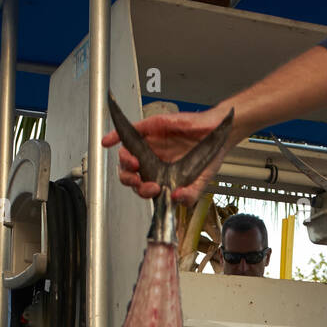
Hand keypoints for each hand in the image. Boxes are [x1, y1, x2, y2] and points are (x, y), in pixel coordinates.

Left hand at [101, 106, 234, 206]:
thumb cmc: (209, 156)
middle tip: (140, 181)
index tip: (153, 190)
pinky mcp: (152, 128)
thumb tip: (177, 199)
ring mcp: (151, 145)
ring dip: (125, 162)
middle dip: (131, 180)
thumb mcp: (201, 181)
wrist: (219, 133)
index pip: (143, 187)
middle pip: (131, 174)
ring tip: (133, 162)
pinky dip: (115, 136)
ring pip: (128, 155)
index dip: (143, 191)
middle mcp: (153, 162)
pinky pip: (130, 132)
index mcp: (162, 177)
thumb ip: (190, 194)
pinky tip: (108, 141)